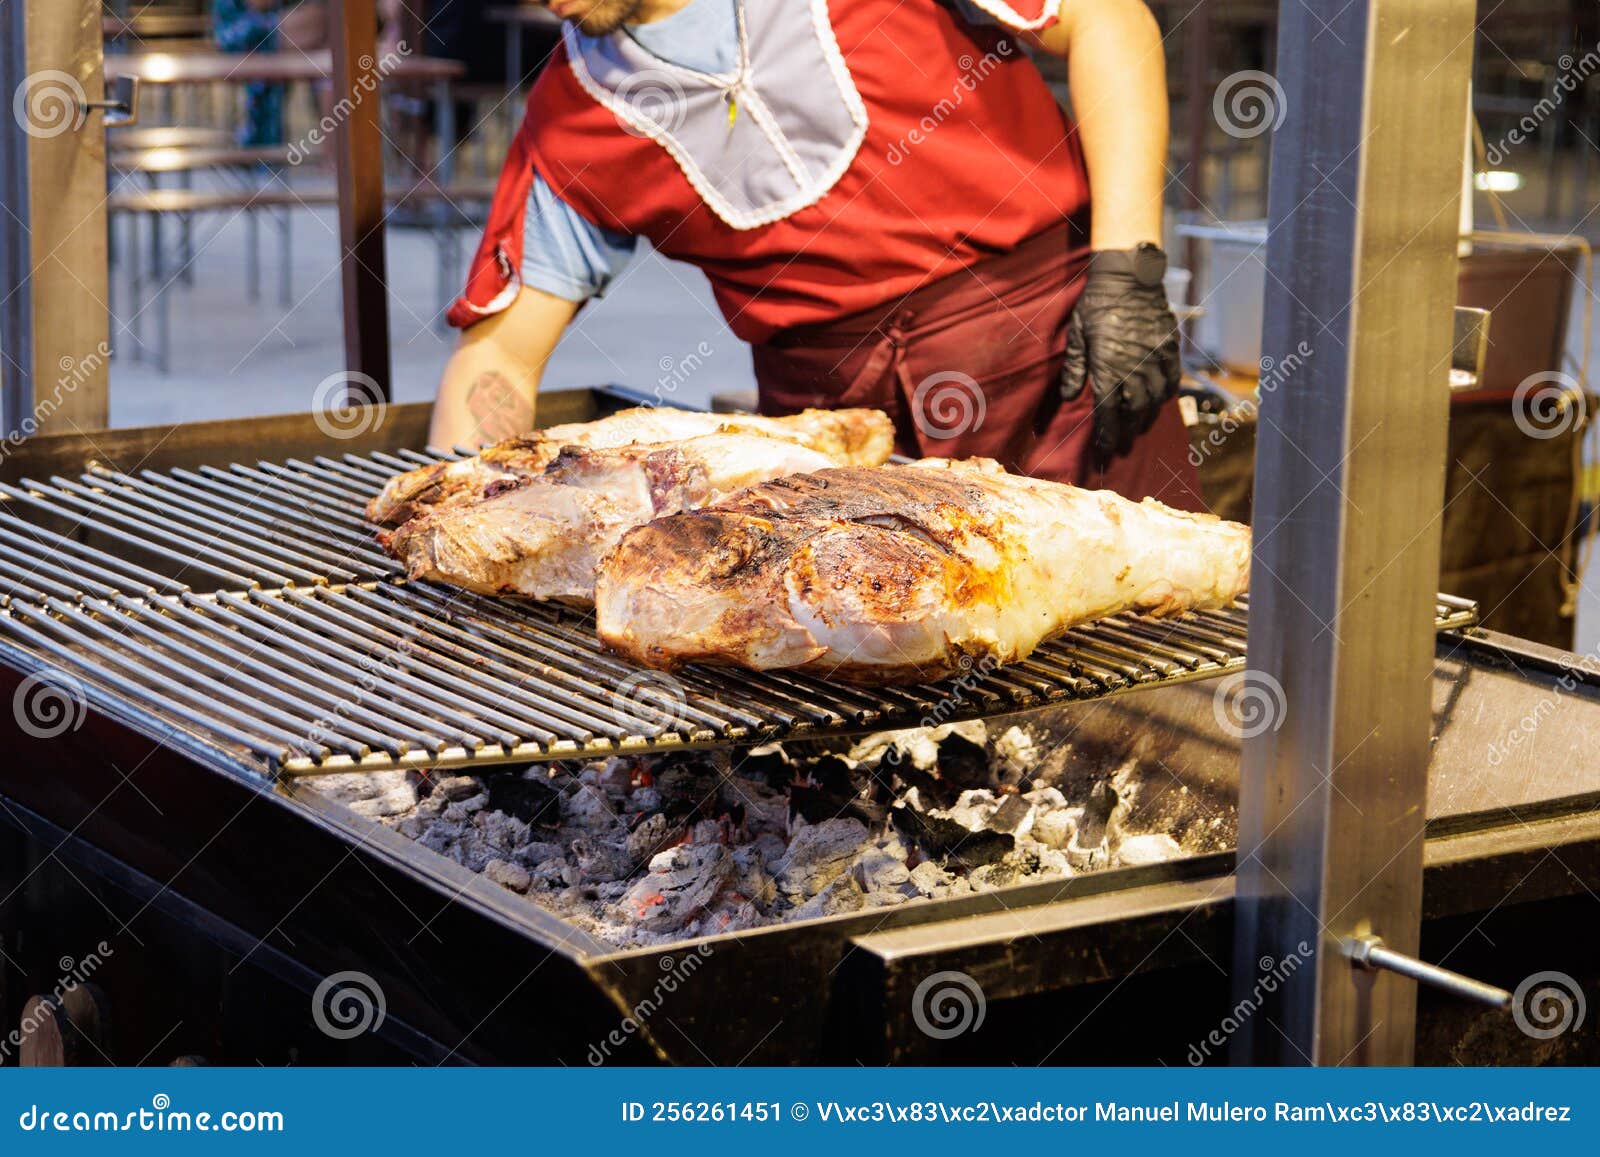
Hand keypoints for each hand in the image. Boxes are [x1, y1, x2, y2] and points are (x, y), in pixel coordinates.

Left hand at [1061, 249, 1181, 466]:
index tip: (1105, 451)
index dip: (1108, 435)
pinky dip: (1165, 396)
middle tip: (1121, 447)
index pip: (1109, 412)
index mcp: (1108, 367)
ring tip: (1138, 428)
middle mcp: (1135, 368)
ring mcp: (1155, 359)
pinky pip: (1172, 381)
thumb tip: (1067, 396)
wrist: (1130, 277)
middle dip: (1126, 433)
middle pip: (1134, 412)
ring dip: (1146, 418)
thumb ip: (1075, 368)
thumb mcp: (1077, 335)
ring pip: (1155, 400)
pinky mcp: (1170, 349)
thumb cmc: (1096, 304)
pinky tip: (1158, 402)